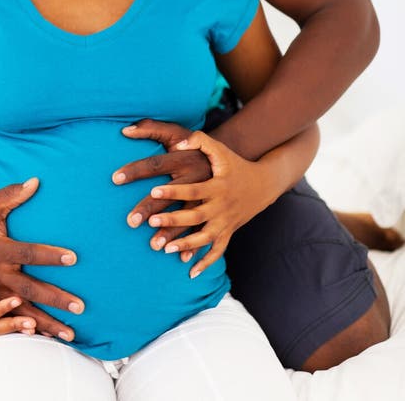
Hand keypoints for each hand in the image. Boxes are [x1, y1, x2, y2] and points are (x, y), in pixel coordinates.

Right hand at [0, 177, 83, 335]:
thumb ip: (13, 194)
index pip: (29, 253)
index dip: (51, 255)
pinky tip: (48, 337)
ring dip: (46, 324)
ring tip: (71, 334)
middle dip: (55, 299)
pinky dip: (29, 329)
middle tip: (80, 307)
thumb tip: (37, 181)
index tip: (74, 258)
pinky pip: (11, 319)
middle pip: (30, 290)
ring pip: (22, 312)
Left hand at [147, 131, 275, 276]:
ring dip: (185, 245)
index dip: (174, 190)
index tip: (153, 191)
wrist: (263, 183)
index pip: (193, 189)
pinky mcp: (229, 232)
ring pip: (205, 237)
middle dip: (173, 220)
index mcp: (217, 186)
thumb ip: (199, 141)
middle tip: (150, 221)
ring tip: (163, 248)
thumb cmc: (235, 163)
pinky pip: (217, 251)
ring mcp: (226, 222)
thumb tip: (177, 144)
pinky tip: (189, 272)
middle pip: (195, 216)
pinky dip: (205, 263)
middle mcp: (222, 206)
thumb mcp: (220, 150)